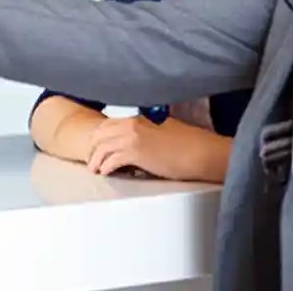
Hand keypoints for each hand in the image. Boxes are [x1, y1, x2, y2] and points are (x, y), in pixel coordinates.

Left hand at [85, 116, 230, 181]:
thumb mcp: (161, 129)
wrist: (200, 151)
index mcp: (137, 118)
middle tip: (92, 160)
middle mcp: (131, 125)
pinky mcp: (135, 153)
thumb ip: (144, 131)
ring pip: (102, 148)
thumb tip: (133, 141)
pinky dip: (106, 168)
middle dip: (93, 148)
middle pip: (99, 135)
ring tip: (95, 170)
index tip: (95, 147)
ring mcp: (131, 138)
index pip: (107, 124)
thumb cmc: (187, 143)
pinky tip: (106, 173)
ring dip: (95, 160)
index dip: (98, 137)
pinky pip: (111, 160)